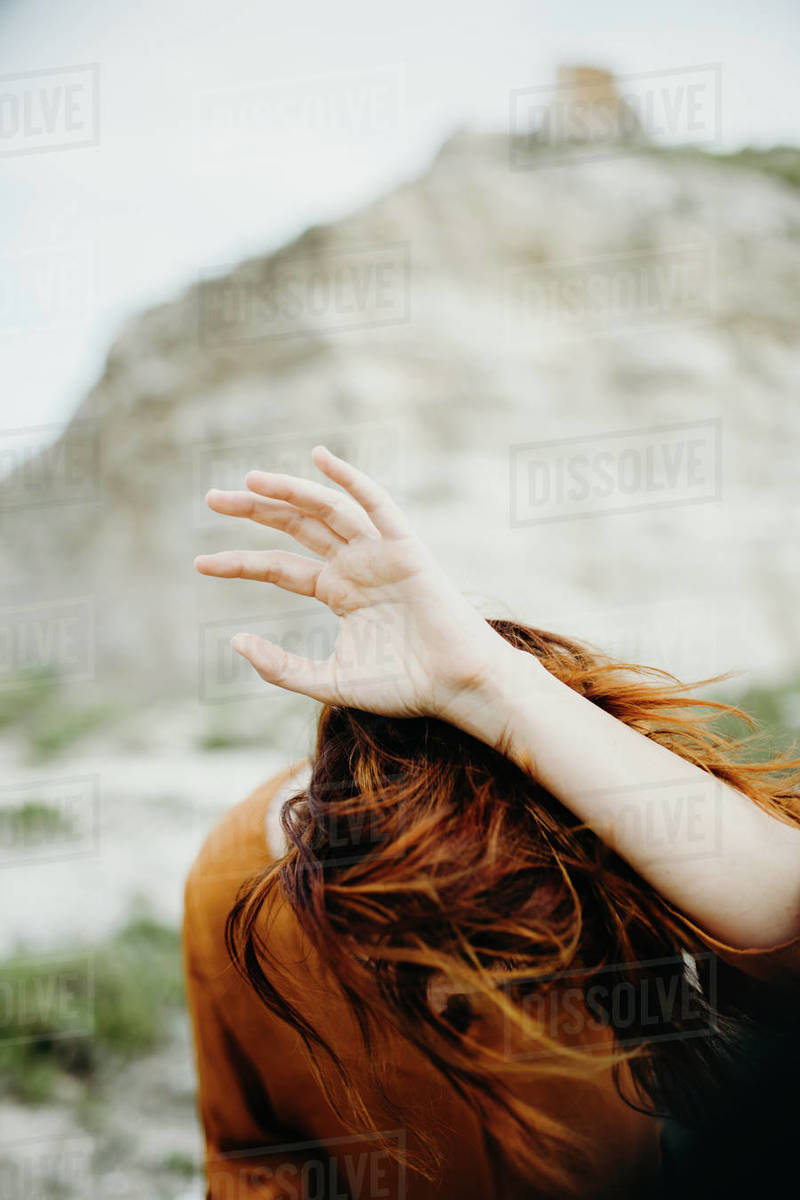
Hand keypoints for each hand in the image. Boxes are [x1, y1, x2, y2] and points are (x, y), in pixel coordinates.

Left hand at [194, 446, 514, 722]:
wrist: (456, 687)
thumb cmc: (402, 686)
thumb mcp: (328, 680)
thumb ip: (281, 667)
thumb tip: (235, 642)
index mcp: (339, 591)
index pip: (280, 567)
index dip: (239, 562)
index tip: (200, 563)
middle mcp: (355, 565)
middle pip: (296, 527)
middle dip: (254, 511)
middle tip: (210, 498)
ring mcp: (380, 552)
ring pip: (327, 511)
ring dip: (289, 492)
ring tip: (249, 480)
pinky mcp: (406, 548)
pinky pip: (376, 506)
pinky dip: (350, 479)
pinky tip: (320, 458)